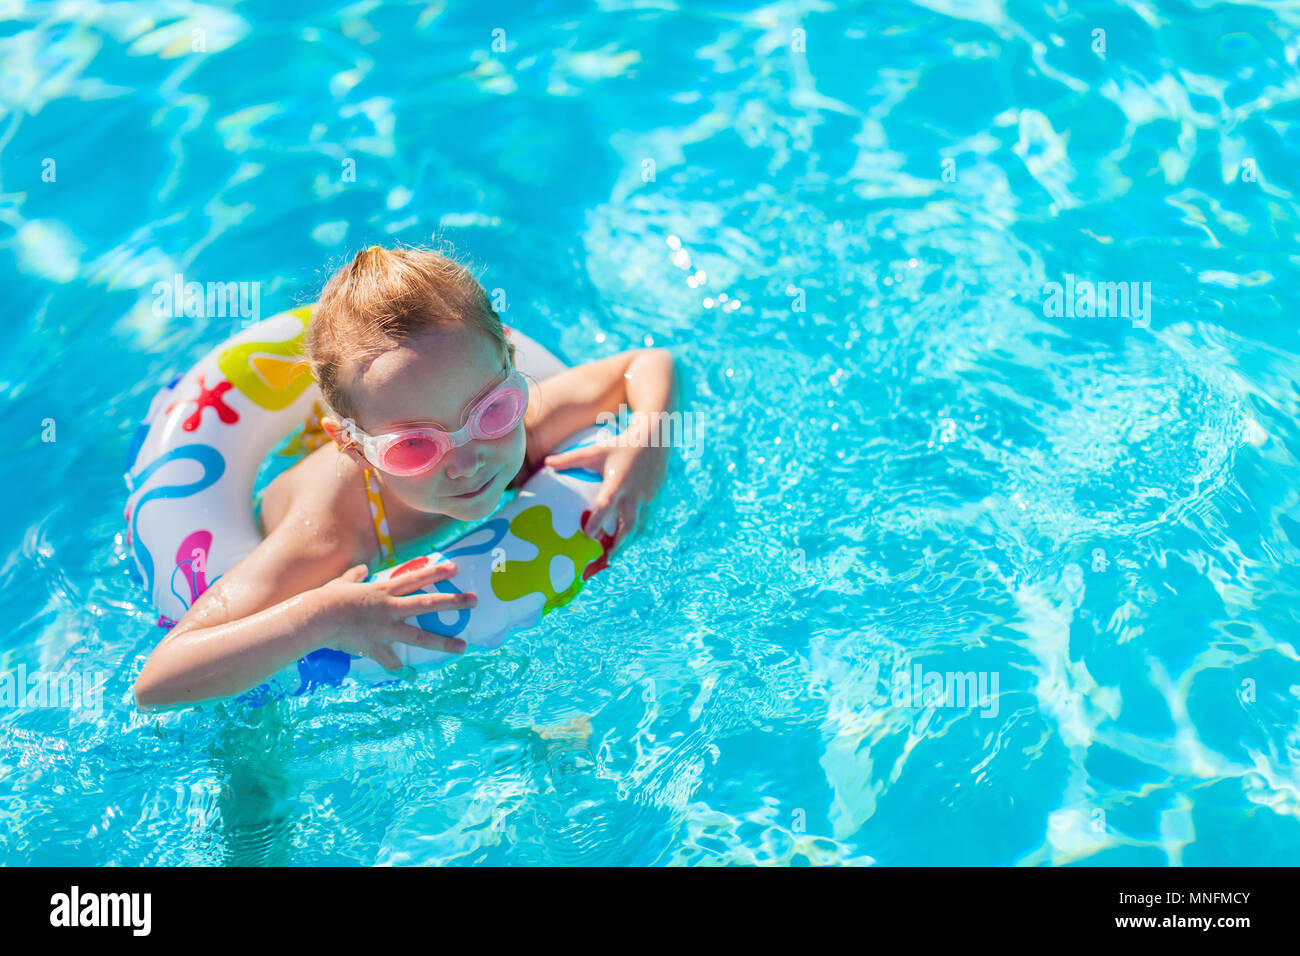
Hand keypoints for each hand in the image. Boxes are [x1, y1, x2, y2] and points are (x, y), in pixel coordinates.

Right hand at [316, 560, 475, 676]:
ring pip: (420, 636)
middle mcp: (390, 608)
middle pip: (428, 604)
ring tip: (463, 647)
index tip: (456, 569)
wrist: (316, 618)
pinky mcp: (376, 647)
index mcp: (383, 590)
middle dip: (453, 602)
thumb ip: (354, 576)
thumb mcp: (342, 583)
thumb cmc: (326, 598)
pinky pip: (393, 662)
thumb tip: (360, 569)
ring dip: (443, 642)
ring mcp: (385, 628)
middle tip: (474, 601)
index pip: (416, 578)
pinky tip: (413, 677)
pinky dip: (402, 671)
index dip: (436, 572)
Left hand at [543, 432, 666, 553]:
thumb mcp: (596, 450)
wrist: (656, 439)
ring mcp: (647, 500)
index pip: (606, 505)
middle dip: (615, 547)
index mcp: (618, 482)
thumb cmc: (621, 445)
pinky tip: (622, 547)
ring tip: (610, 561)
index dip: (597, 521)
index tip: (587, 536)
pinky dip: (633, 538)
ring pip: (637, 530)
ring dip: (625, 547)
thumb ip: (571, 458)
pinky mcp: (654, 503)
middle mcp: (634, 495)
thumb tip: (547, 463)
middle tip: (602, 563)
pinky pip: (644, 525)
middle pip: (627, 527)